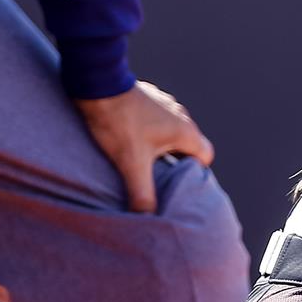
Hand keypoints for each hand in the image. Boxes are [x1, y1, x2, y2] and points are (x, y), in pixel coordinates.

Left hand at [74, 80, 214, 213]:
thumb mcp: (130, 163)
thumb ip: (142, 193)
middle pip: (187, 146)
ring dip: (159, 147)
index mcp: (185, 131)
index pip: (205, 157)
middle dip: (175, 163)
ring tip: (137, 159)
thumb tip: (148, 219)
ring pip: (170, 133)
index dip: (193, 174)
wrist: (96, 83)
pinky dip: (146, 132)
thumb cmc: (118, 122)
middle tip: (155, 177)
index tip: (175, 184)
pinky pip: (155, 120)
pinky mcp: (147, 98)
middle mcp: (180, 115)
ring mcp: (164, 104)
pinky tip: (126, 137)